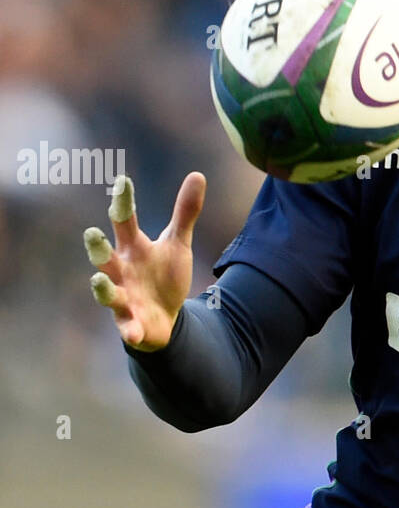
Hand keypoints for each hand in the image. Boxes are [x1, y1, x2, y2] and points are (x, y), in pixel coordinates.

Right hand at [84, 172, 205, 350]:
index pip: (125, 222)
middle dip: (96, 247)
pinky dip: (130, 330)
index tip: (122, 181)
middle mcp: (121, 271)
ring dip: (102, 288)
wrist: (164, 318)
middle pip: (104, 257)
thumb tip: (198, 174)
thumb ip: (185, 212)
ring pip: (107, 293)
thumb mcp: (177, 243)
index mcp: (132, 248)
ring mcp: (123, 298)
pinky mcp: (131, 324)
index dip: (123, 202)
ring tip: (98, 279)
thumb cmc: (163, 275)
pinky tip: (133, 332)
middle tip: (91, 233)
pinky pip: (127, 328)